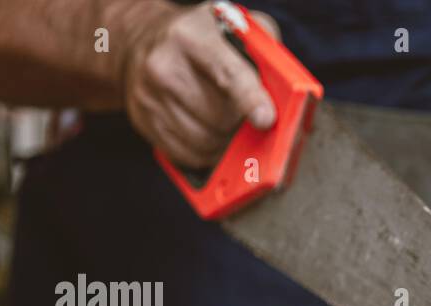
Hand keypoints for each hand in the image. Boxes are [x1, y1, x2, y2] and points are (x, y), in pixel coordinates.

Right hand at [119, 2, 277, 168]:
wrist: (142, 39)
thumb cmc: (202, 37)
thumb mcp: (233, 25)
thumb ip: (265, 49)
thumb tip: (288, 91)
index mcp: (193, 38)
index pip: (228, 74)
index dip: (250, 99)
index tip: (266, 119)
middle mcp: (166, 66)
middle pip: (220, 117)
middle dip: (243, 125)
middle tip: (251, 119)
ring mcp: (150, 96)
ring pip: (206, 141)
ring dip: (227, 143)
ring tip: (231, 124)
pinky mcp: (145, 121)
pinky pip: (188, 154)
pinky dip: (208, 153)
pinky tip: (212, 136)